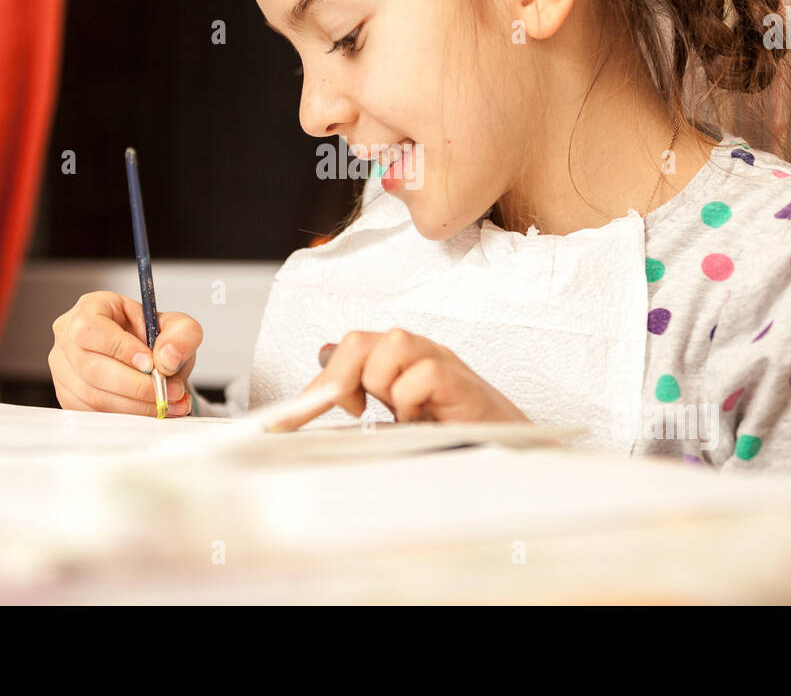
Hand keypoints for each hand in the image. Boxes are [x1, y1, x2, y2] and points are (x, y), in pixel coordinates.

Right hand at [49, 291, 201, 416]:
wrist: (152, 364)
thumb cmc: (156, 339)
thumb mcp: (178, 327)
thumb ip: (182, 335)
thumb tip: (167, 360)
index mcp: (90, 308)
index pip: (91, 328)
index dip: (121, 349)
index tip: (152, 365)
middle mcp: (68, 338)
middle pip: (91, 368)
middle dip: (136, 386)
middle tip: (170, 392)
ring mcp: (63, 370)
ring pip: (92, 396)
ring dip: (136, 406)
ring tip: (169, 404)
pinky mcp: (68, 397)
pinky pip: (92, 414)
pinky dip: (126, 416)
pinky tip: (153, 412)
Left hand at [270, 328, 530, 430]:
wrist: (507, 448)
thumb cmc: (450, 432)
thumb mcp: (393, 421)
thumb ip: (360, 402)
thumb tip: (313, 394)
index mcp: (395, 360)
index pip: (343, 352)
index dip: (313, 388)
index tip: (283, 425)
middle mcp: (415, 352)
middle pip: (357, 341)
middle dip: (341, 382)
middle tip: (354, 412)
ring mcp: (439, 360)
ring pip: (389, 346)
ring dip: (385, 387)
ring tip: (403, 413)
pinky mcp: (458, 378)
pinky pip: (421, 374)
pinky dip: (413, 401)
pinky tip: (425, 417)